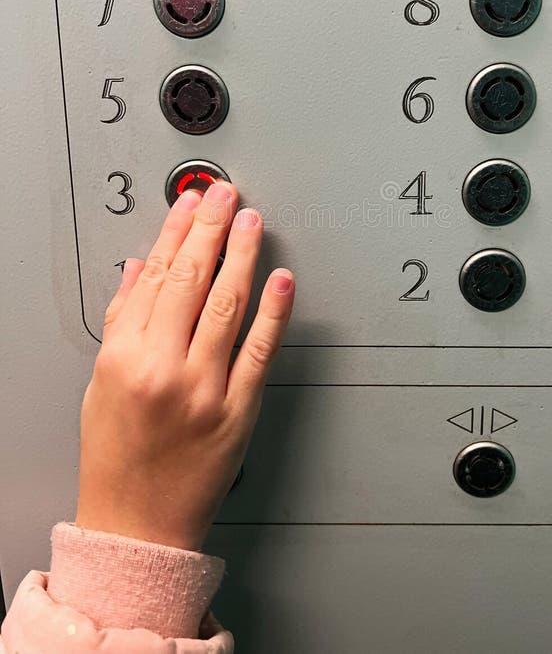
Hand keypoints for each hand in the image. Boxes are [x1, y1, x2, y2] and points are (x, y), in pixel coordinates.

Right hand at [75, 181, 294, 551]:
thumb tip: (136, 270)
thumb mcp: (101, 383)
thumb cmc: (117, 455)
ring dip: (242, 255)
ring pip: (227, 304)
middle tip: (225, 195)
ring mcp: (204, 387)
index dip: (174, 231)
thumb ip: (121, 321)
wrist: (138, 524)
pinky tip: (281, 279)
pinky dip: (275, 311)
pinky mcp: (239, 409)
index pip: (153, 275)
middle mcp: (162, 367)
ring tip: (251, 221)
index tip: (189, 201)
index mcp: (123, 356)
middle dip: (210, 227)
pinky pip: (261, 349)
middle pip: (190, 279)